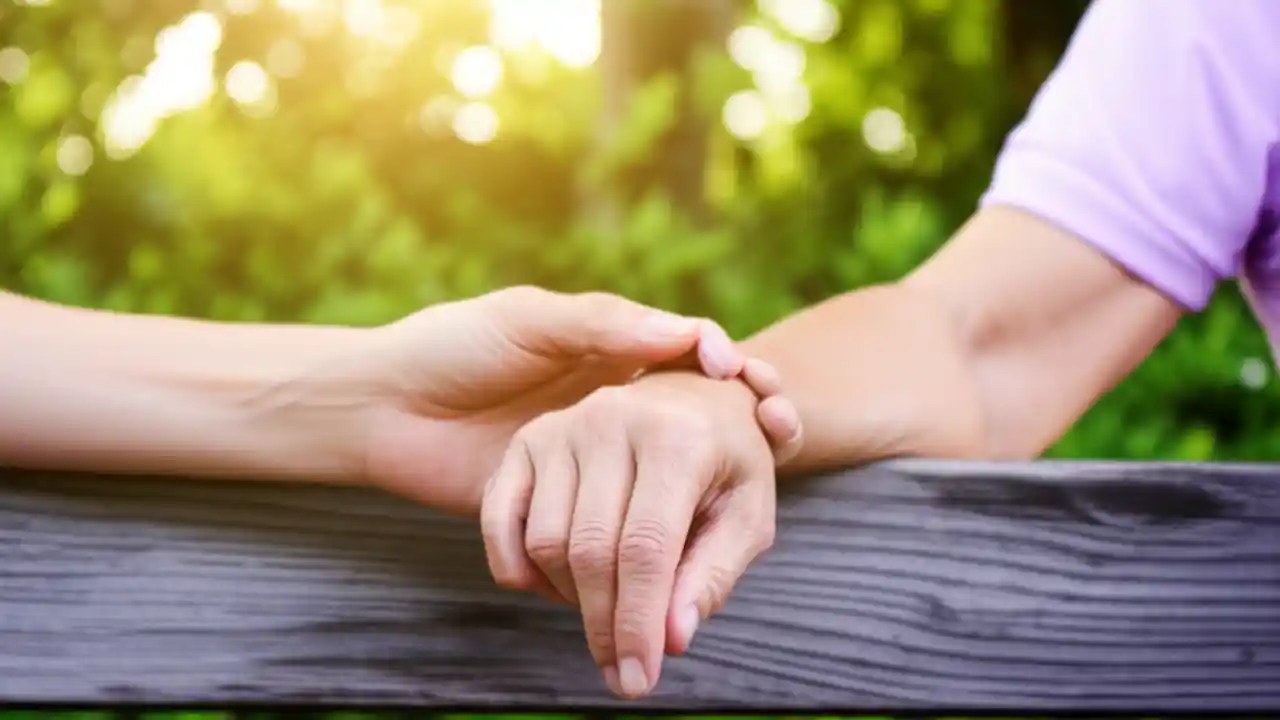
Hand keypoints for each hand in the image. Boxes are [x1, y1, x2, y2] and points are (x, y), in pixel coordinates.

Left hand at [357, 286, 768, 513]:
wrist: (378, 408)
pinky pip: (616, 529)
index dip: (741, 376)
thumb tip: (687, 333)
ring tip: (747, 488)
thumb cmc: (449, 348)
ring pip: (669, 481)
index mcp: (611, 357)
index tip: (769, 394)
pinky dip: (653, 531)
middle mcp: (611, 415)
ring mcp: (591, 469)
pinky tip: (682, 530)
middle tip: (782, 434)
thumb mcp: (527, 319)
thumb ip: (603, 325)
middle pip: (698, 424)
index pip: (697, 364)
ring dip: (708, 485)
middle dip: (742, 429)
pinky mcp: (563, 513)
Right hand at [481, 369, 778, 698]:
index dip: (637, 623)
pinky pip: (499, 521)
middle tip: (620, 670)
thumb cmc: (729, 462)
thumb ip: (711, 576)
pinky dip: (519, 569)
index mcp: (678, 437)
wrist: (697, 396)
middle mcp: (612, 419)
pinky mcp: (529, 438)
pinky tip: (556, 589)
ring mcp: (563, 424)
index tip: (637, 679)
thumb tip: (670, 638)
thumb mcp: (747, 516)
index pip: (646, 549)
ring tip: (609, 608)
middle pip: (590, 551)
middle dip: (605, 625)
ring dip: (570, 598)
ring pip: (546, 543)